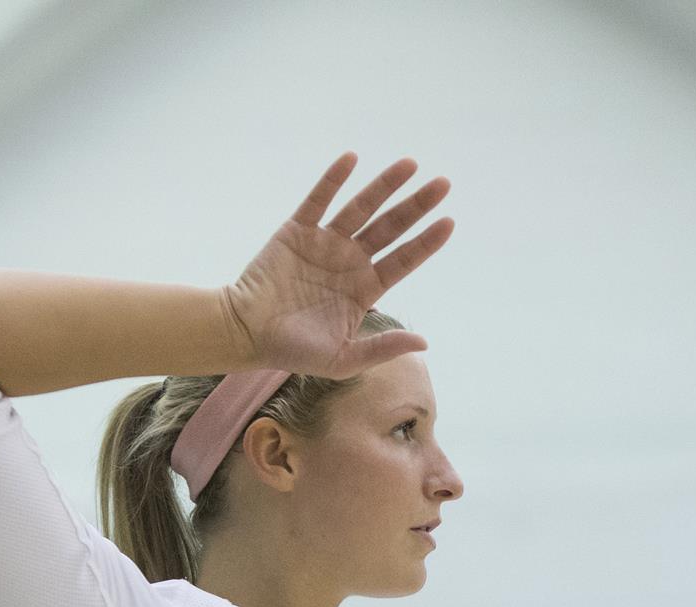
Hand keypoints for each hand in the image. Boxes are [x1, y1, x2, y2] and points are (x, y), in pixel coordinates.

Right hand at [221, 151, 453, 377]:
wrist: (246, 333)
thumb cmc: (294, 351)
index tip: (449, 222)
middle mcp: (349, 261)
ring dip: (385, 186)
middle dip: (416, 206)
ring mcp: (324, 243)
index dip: (426, 242)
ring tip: (411, 164)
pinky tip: (352, 159)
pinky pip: (319, 199)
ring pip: (361, 208)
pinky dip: (334, 179)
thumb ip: (382, 349)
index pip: (403, 261)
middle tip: (444, 184)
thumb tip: (424, 343)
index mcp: (364, 289)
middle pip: (390, 228)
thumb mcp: (343, 359)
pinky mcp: (297, 230)